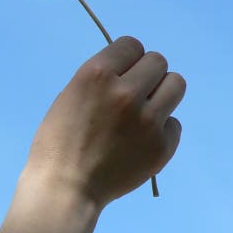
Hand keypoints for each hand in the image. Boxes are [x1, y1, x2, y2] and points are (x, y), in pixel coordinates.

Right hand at [24, 36, 185, 208]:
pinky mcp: (162, 145)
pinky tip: (139, 141)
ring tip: (144, 110)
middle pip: (158, 61)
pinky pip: (173, 123)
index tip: (120, 72)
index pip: (132, 45)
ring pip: (175, 85)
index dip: (125, 58)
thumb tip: (127, 71)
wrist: (65, 187)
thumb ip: (99, 80)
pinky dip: (160, 129)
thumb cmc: (57, 142)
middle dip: (146, 74)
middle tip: (132, 92)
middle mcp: (125, 92)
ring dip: (161, 93)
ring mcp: (147, 120)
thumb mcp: (69, 97)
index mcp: (96, 75)